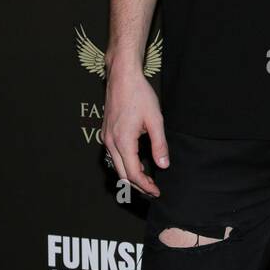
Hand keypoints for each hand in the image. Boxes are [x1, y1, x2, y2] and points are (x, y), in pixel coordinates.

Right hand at [101, 66, 168, 197]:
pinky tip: (137, 163)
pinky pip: (114, 155)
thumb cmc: (139, 95)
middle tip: (153, 190)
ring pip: (116, 166)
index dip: (145, 186)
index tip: (157, 191)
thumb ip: (159, 145)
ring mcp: (106, 137)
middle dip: (138, 185)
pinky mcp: (106, 133)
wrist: (122, 77)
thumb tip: (163, 165)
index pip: (133, 173)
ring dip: (131, 176)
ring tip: (147, 180)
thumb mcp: (155, 120)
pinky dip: (125, 164)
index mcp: (123, 141)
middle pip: (122, 174)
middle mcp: (110, 142)